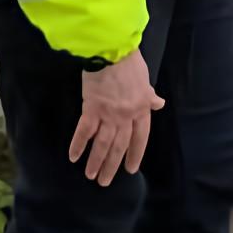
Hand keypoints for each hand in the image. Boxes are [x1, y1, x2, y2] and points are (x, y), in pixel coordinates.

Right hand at [70, 50, 163, 186]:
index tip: (131, 169)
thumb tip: (159, 103)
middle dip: (112, 165)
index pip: (140, 137)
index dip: (135, 154)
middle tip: (105, 182)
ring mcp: (108, 114)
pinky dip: (78, 145)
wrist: (113, 51)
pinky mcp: (91, 109)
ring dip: (96, 161)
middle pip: (120, 145)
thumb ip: (149, 96)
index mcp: (141, 109)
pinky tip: (73, 157)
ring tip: (91, 176)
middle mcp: (126, 116)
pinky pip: (84, 131)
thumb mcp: (145, 80)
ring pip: (103, 143)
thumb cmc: (129, 63)